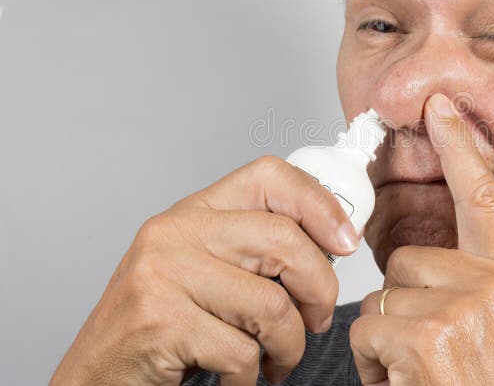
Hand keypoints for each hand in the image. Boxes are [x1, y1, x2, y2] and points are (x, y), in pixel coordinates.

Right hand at [50, 155, 359, 385]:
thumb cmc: (162, 325)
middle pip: (284, 240)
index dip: (320, 203)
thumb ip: (255, 248)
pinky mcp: (160, 322)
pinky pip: (242, 351)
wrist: (97, 375)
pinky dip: (252, 377)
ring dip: (290, 346)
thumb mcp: (206, 269)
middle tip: (317, 319)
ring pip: (272, 305)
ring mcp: (164, 274)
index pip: (270, 177)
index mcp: (194, 212)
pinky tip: (239, 378)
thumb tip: (333, 241)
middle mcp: (175, 232)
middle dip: (320, 290)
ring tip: (278, 359)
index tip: (346, 240)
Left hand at [350, 94, 493, 385]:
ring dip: (386, 342)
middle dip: (402, 308)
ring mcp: (466, 309)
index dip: (460, 148)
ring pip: (382, 296)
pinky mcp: (429, 337)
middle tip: (426, 354)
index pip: (485, 198)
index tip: (438, 108)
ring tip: (419, 375)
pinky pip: (367, 328)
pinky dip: (372, 367)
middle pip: (407, 259)